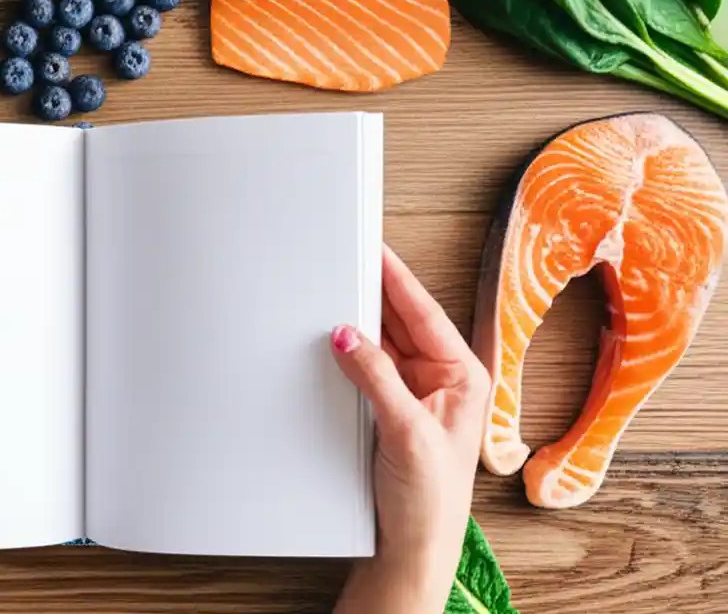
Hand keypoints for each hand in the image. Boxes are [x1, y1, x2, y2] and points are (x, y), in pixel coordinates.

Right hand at [333, 247, 487, 613]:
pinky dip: (349, 350)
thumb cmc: (431, 499)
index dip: (397, 278)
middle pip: (402, 320)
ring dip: (359, 321)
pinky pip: (367, 365)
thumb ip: (377, 378)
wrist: (413, 545)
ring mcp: (414, 392)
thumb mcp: (406, 431)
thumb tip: (348, 335)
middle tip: (346, 261)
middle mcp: (441, 379)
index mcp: (463, 377)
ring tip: (333, 293)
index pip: (425, 313)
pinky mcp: (389, 407)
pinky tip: (332, 337)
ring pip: (382, 340)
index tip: (376, 248)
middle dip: (374, 292)